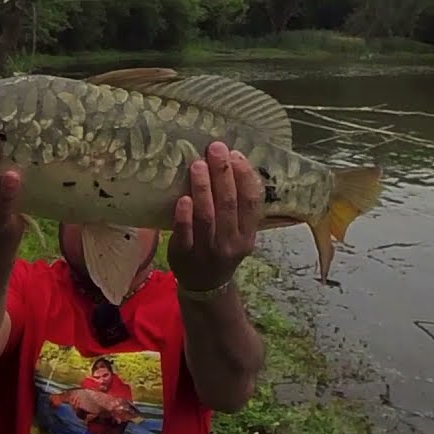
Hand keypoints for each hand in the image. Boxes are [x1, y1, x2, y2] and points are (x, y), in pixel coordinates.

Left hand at [168, 141, 262, 292]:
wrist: (206, 285)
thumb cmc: (221, 249)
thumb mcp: (239, 234)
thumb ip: (237, 208)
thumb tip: (230, 164)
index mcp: (247, 235)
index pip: (250, 203)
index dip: (245, 177)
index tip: (236, 154)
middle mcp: (230, 243)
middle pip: (228, 204)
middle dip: (223, 174)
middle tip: (216, 149)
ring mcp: (207, 251)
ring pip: (207, 216)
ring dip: (203, 188)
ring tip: (198, 164)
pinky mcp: (184, 255)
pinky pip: (185, 234)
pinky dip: (185, 216)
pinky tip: (183, 198)